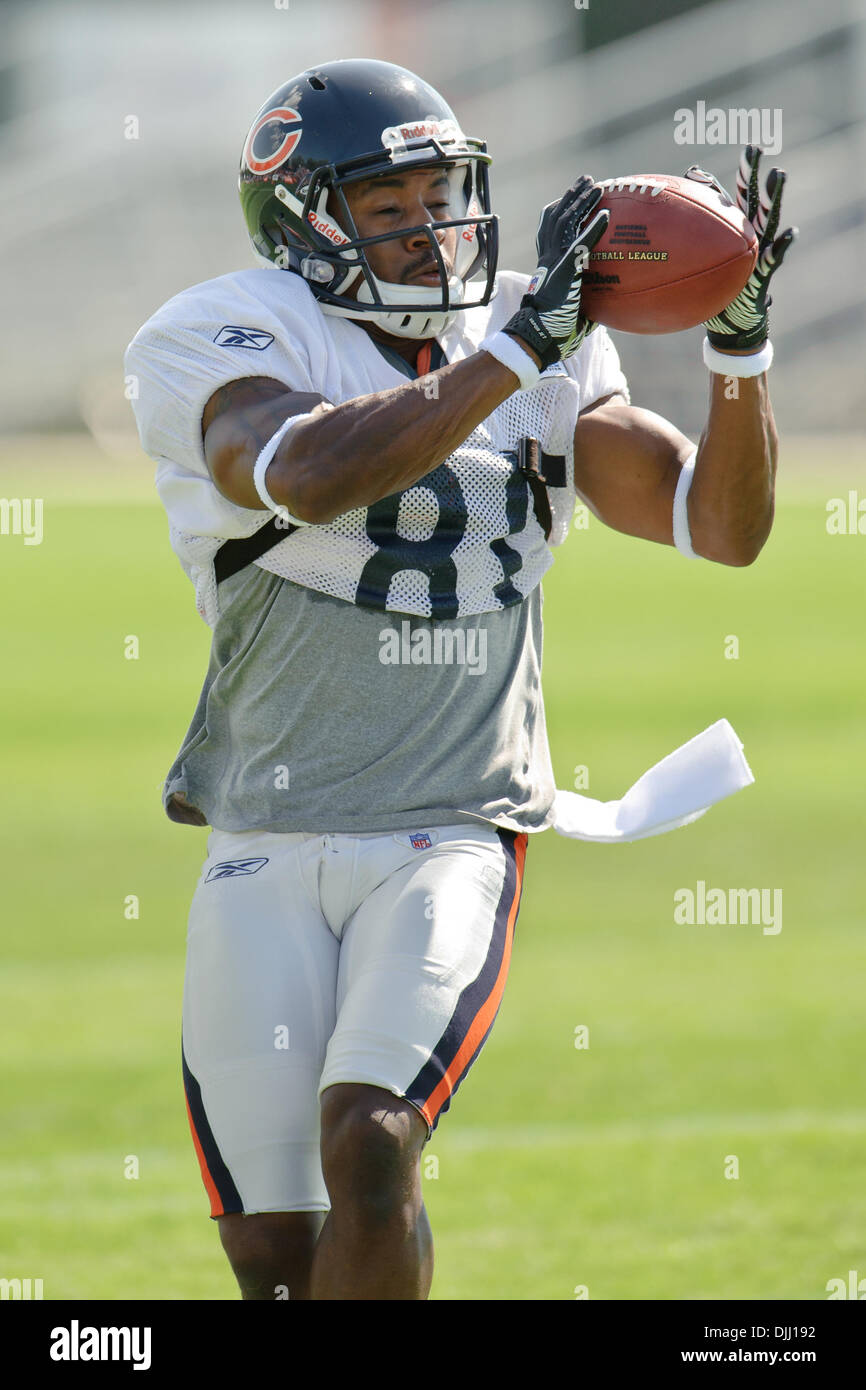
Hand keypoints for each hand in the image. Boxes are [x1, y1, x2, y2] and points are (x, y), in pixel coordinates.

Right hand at [502, 175, 609, 368]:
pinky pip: (580, 243)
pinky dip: (593, 228)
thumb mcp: (572, 314)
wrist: (538, 337)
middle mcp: (548, 259)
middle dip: (570, 197)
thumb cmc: (553, 333)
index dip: (559, 212)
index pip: (549, 232)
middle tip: (586, 181)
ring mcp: (554, 263)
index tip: (571, 200)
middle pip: (556, 218)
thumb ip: (585, 307)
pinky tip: (606, 214)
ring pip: (565, 222)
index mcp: (547, 266)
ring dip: (580, 202)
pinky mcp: (564, 270)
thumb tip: (603, 314)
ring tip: (594, 185)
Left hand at [696, 147, 796, 351]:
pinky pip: (775, 258)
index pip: (727, 199)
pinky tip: (789, 233)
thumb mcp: (694, 275)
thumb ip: (682, 253)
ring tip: (778, 174)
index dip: (718, 180)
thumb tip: (656, 237)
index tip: (713, 161)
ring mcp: (760, 252)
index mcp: (731, 232)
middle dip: (751, 172)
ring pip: (767, 219)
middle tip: (753, 146)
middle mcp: (747, 236)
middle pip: (749, 199)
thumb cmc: (713, 296)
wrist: (733, 326)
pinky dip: (782, 245)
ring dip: (771, 196)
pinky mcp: (766, 274)